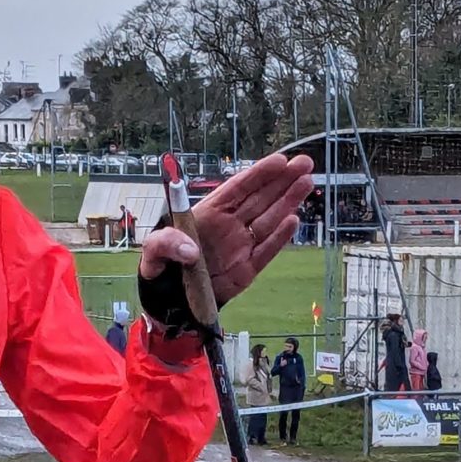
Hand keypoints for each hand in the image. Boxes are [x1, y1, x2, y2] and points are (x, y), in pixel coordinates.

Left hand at [138, 152, 313, 307]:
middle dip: (283, 180)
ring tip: (306, 183)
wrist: (171, 300)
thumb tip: (189, 250)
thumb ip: (166, 244)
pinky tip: (293, 220)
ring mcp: (240, 247)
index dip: (259, 174)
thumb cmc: (162, 268)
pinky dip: (280, 237)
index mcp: (208, 214)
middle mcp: (228, 226)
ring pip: (268, 220)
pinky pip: (266, 251)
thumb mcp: (154, 251)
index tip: (279, 161)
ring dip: (288, 201)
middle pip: (260, 199)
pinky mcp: (246, 270)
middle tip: (305, 163)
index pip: (238, 188)